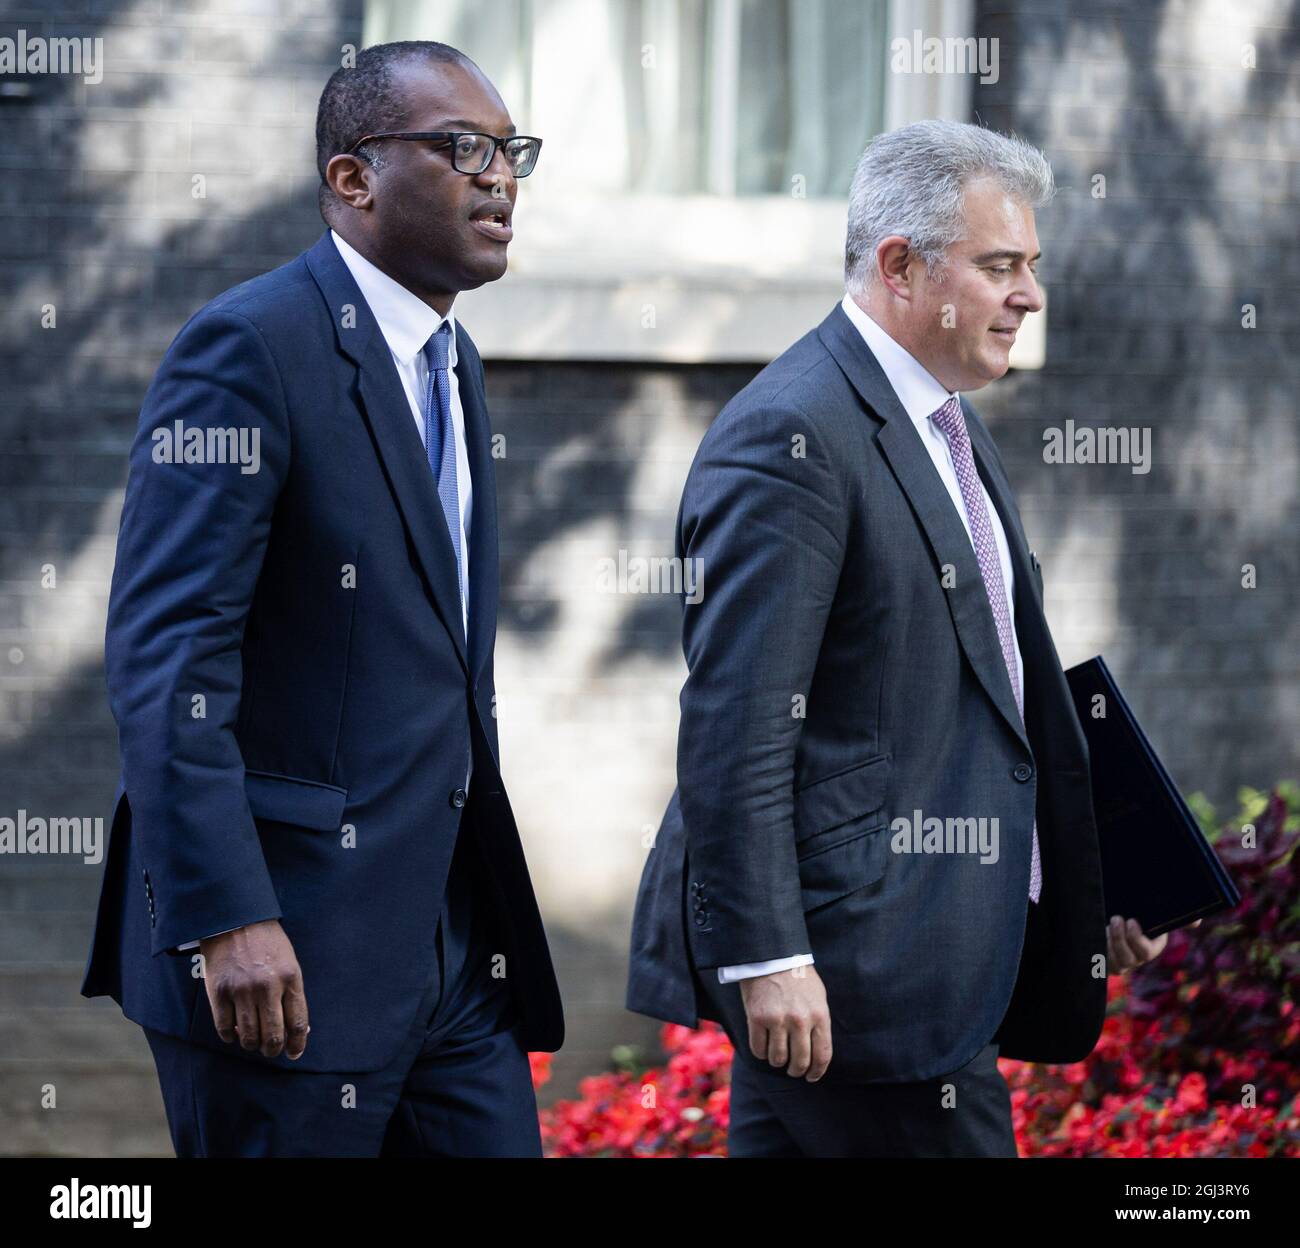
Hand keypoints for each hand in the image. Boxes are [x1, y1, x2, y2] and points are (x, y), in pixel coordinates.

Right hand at [200, 919, 308, 1058]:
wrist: (236, 920)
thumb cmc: (267, 943)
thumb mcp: (289, 963)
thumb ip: (292, 994)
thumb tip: (299, 1030)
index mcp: (290, 978)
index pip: (297, 1023)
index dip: (297, 1044)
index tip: (294, 1053)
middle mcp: (267, 986)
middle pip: (273, 1036)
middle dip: (273, 1049)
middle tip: (271, 1050)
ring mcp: (241, 990)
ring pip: (249, 1037)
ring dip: (252, 1045)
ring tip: (253, 1041)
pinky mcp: (219, 992)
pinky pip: (224, 1029)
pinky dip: (230, 1037)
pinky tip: (235, 1032)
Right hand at [738, 965, 831, 1080]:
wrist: (772, 955)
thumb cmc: (798, 976)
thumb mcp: (818, 997)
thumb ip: (819, 1022)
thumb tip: (817, 1052)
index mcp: (819, 1015)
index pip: (823, 1055)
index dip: (817, 1072)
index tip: (811, 1077)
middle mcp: (800, 1021)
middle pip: (800, 1062)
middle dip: (796, 1070)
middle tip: (792, 1069)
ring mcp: (778, 1020)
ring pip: (778, 1059)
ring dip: (777, 1061)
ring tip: (776, 1056)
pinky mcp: (757, 1018)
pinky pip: (758, 1049)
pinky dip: (760, 1053)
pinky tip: (763, 1046)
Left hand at [1106, 914, 1201, 971]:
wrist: (1117, 923)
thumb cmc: (1138, 918)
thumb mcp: (1154, 916)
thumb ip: (1176, 918)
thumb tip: (1197, 922)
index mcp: (1151, 946)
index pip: (1146, 950)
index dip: (1137, 939)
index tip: (1131, 921)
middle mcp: (1137, 958)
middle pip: (1129, 958)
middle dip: (1120, 939)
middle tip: (1116, 919)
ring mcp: (1123, 963)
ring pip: (1115, 962)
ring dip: (1109, 943)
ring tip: (1106, 926)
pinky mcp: (1108, 964)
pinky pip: (1103, 963)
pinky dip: (1100, 950)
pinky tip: (1099, 935)